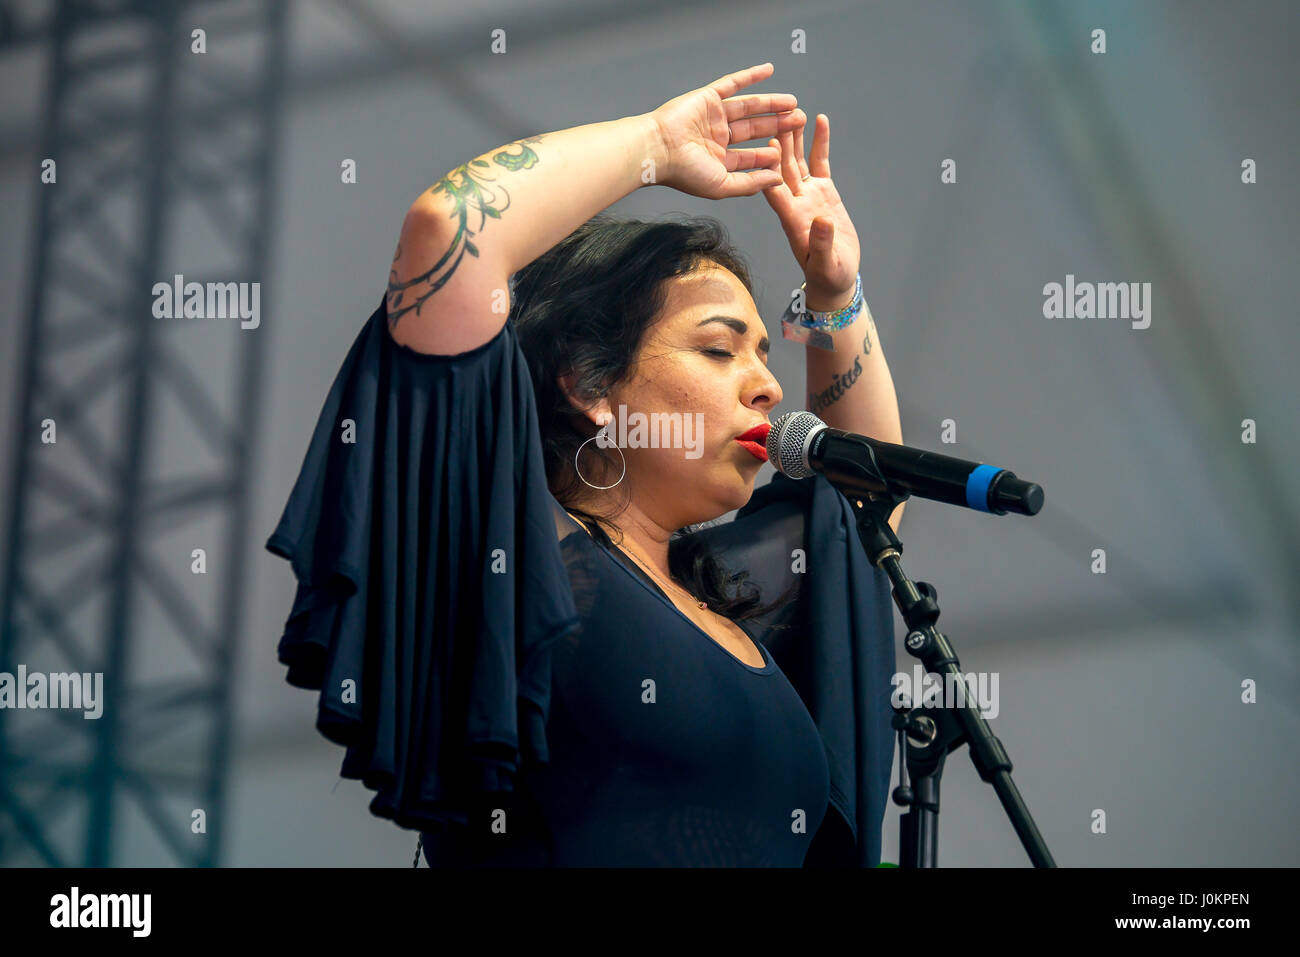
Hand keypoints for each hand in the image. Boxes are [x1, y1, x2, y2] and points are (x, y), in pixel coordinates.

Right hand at [648, 62, 803, 199]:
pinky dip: (750, 76)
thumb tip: (777, 180)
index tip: (787, 151)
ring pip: (749, 107)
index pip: (750, 156)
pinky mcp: (708, 97)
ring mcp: (713, 116)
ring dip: (771, 103)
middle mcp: (717, 137)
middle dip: (778, 125)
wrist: (659, 149)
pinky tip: (769, 70)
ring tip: (793, 102)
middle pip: (754, 129)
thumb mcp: (723, 184)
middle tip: (799, 120)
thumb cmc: (685, 172)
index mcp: (718, 159)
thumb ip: (750, 183)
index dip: (770, 153)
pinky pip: (732, 83)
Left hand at [761, 111, 860, 310]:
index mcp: (791, 219)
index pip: (776, 192)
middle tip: (779, 116)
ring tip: (794, 110)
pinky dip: (819, 142)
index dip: (771, 169)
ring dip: (795, 137)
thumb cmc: (828, 274)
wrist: (836, 276)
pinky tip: (820, 121)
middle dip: (781, 143)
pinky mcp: (823, 191)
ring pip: (798, 160)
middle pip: (783, 168)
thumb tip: (821, 222)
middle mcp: (795, 202)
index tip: (768, 147)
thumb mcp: (825, 262)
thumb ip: (822, 242)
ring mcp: (808, 194)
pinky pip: (819, 162)